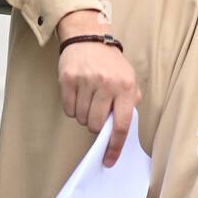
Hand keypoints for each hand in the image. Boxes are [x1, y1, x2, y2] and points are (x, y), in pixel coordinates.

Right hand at [57, 10, 141, 164]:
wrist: (88, 37)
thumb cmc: (110, 63)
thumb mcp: (128, 78)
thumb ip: (129, 102)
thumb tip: (122, 128)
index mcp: (125, 87)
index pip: (121, 125)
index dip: (114, 147)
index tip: (109, 160)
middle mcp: (106, 84)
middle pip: (96, 124)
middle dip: (95, 124)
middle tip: (96, 111)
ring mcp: (86, 81)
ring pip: (81, 118)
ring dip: (83, 115)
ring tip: (88, 99)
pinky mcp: (68, 79)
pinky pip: (68, 109)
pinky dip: (72, 108)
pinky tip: (77, 94)